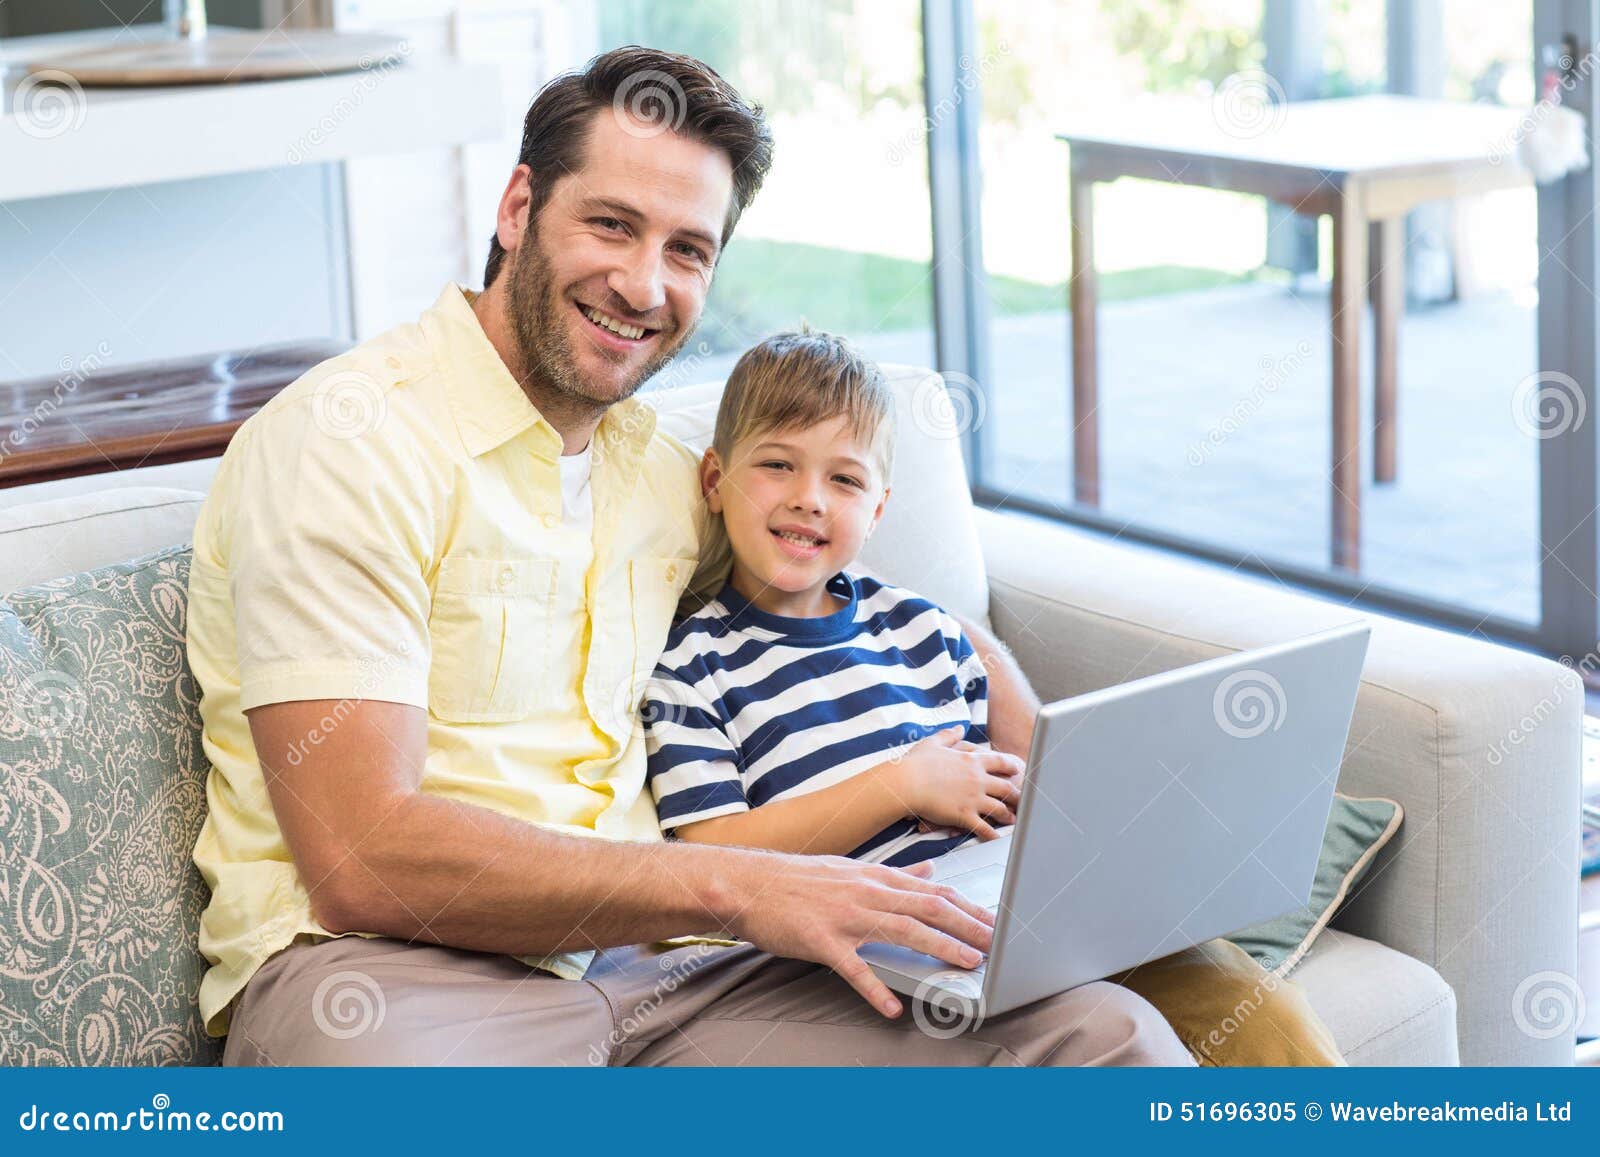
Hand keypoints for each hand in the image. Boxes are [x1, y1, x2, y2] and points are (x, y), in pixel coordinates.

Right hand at [723, 851, 995, 1016]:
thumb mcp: (851, 869)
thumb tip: (928, 870)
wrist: (748, 884)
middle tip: (996, 943)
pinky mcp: (821, 940)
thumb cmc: (797, 880)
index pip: (932, 890)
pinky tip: (892, 1007)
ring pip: (902, 929)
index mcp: (875, 877)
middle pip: (928, 907)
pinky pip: (853, 967)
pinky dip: (875, 988)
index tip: (994, 922)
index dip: (967, 908)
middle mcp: (866, 892)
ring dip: (939, 947)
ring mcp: (845, 915)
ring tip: (967, 964)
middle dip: (967, 925)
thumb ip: (892, 874)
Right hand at [885, 727, 1022, 840]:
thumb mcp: (933, 743)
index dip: (1012, 767)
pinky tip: (997, 838)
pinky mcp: (964, 815)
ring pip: (999, 808)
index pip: (1001, 762)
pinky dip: (992, 834)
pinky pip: (983, 827)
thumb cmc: (916, 763)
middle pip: (1007, 787)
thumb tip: (960, 727)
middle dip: (1017, 795)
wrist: (906, 782)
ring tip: (1013, 820)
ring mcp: (973, 798)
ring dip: (1008, 815)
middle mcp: (977, 779)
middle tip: (1023, 800)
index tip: (1019, 770)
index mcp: (972, 760)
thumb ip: (949, 735)